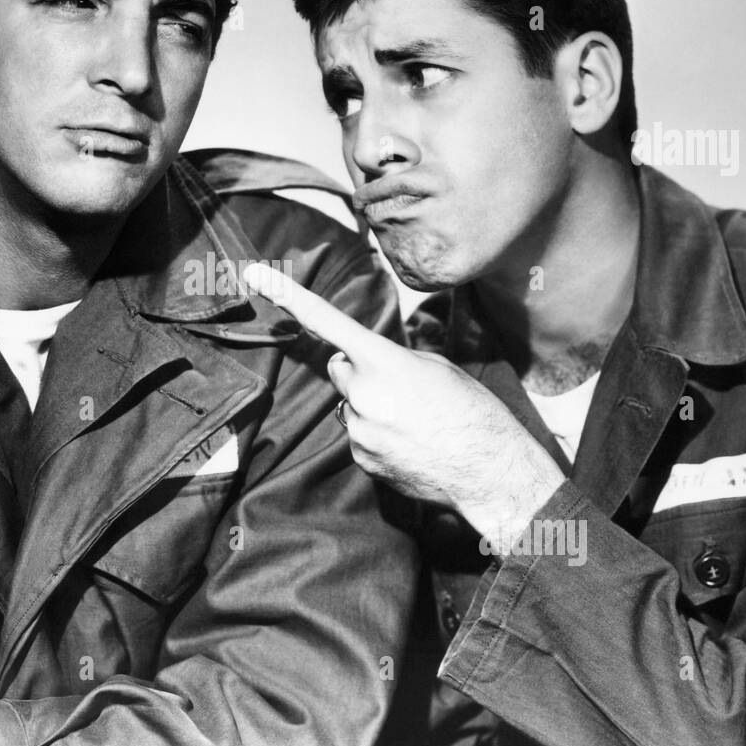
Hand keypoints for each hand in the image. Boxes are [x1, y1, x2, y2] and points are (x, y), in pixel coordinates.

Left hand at [242, 263, 564, 555]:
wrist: (490, 471)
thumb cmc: (471, 411)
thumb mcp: (435, 367)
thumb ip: (389, 359)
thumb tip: (362, 368)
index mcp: (383, 361)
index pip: (326, 321)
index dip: (288, 296)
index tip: (254, 274)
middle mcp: (362, 395)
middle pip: (340, 369)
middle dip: (359, 372)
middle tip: (402, 388)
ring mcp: (359, 431)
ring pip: (350, 406)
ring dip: (371, 408)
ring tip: (415, 421)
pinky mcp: (362, 460)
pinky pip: (359, 437)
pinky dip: (378, 436)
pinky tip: (411, 443)